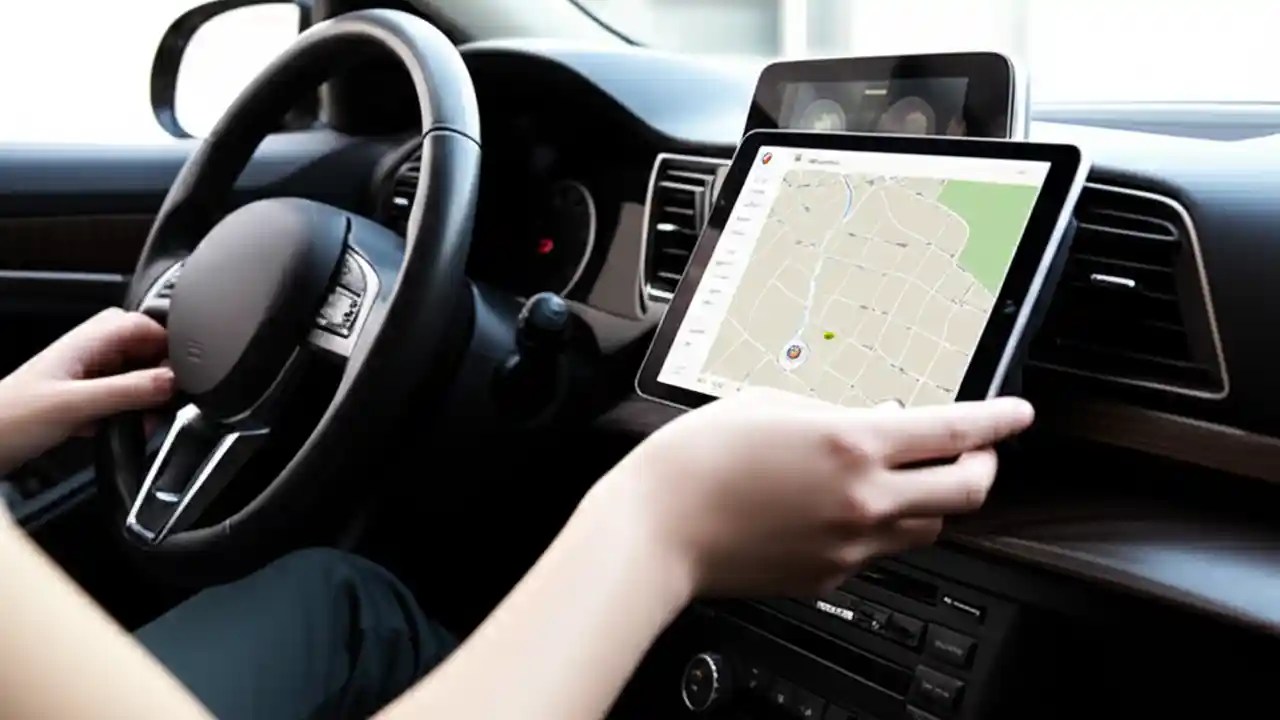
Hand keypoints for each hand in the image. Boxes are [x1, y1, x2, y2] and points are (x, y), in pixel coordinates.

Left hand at [0, 309, 173, 473]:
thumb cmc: (10, 419)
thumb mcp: (77, 404)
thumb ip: (128, 390)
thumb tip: (172, 381)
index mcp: (86, 342)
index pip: (144, 324)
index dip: (170, 344)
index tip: (184, 371)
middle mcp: (88, 353)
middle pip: (143, 349)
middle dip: (161, 373)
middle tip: (168, 397)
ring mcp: (85, 375)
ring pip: (134, 374)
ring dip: (147, 396)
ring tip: (147, 419)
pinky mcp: (82, 398)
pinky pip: (121, 397)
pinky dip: (130, 412)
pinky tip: (125, 428)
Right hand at [594, 388, 1033, 596]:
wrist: (658, 528)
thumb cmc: (699, 460)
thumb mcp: (773, 405)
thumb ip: (838, 412)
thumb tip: (879, 420)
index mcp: (853, 444)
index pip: (956, 432)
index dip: (998, 419)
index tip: (1019, 414)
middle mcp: (864, 500)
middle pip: (966, 491)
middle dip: (985, 468)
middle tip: (976, 453)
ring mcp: (851, 546)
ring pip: (930, 528)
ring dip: (934, 502)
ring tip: (906, 481)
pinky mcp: (830, 577)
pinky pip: (879, 552)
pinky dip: (880, 529)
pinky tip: (845, 510)